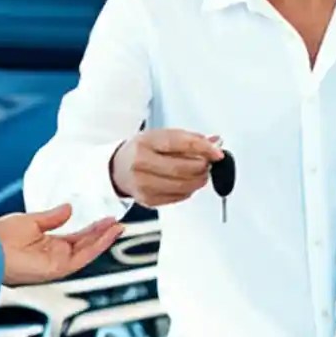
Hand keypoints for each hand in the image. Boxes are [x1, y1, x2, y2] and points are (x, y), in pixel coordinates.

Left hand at [0, 204, 123, 285]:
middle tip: (117, 223)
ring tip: (117, 227)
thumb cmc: (0, 237)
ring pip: (87, 251)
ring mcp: (56, 263)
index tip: (105, 220)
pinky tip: (105, 235)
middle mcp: (54, 256)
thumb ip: (52, 217)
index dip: (92, 229)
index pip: (76, 237)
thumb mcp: (31, 220)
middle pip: (85, 245)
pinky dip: (96, 246)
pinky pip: (82, 257)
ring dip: (103, 239)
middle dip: (102, 234)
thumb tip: (68, 209)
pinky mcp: (56, 268)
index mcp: (47, 244)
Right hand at [110, 128, 224, 207]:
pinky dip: (189, 190)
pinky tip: (187, 183)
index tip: (218, 153)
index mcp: (146, 141)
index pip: (180, 143)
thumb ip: (189, 139)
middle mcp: (141, 162)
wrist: (118, 168)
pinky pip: (178, 197)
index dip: (204, 148)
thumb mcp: (161, 136)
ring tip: (201, 174)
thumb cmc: (143, 150)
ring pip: (182, 185)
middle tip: (209, 164)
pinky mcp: (148, 200)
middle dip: (202, 167)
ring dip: (199, 180)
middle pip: (182, 168)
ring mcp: (143, 184)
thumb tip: (216, 142)